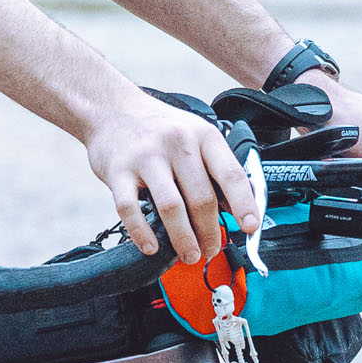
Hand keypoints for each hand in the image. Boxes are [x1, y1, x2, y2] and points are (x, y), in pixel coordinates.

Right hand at [83, 89, 258, 263]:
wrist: (110, 108)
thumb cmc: (157, 126)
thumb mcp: (194, 133)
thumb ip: (214, 166)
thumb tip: (235, 207)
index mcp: (202, 136)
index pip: (230, 174)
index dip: (244, 204)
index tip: (250, 228)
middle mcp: (176, 143)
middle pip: (201, 198)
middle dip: (210, 232)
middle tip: (211, 249)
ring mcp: (145, 156)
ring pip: (171, 207)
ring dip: (183, 239)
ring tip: (189, 254)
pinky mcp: (117, 170)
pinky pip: (130, 209)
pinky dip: (142, 233)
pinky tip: (151, 246)